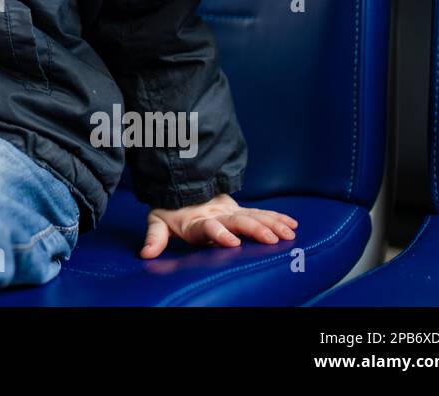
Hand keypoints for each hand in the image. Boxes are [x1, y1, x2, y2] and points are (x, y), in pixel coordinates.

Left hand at [139, 193, 296, 257]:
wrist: (180, 184)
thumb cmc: (170, 209)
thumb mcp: (158, 221)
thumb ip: (154, 238)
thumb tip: (146, 254)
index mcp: (197, 221)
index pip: (208, 227)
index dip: (219, 233)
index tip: (231, 241)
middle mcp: (216, 215)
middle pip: (237, 221)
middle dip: (254, 229)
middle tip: (271, 239)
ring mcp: (230, 211)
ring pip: (253, 216)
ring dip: (271, 224)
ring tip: (288, 233)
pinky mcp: (240, 210)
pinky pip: (261, 213)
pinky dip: (277, 217)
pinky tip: (292, 224)